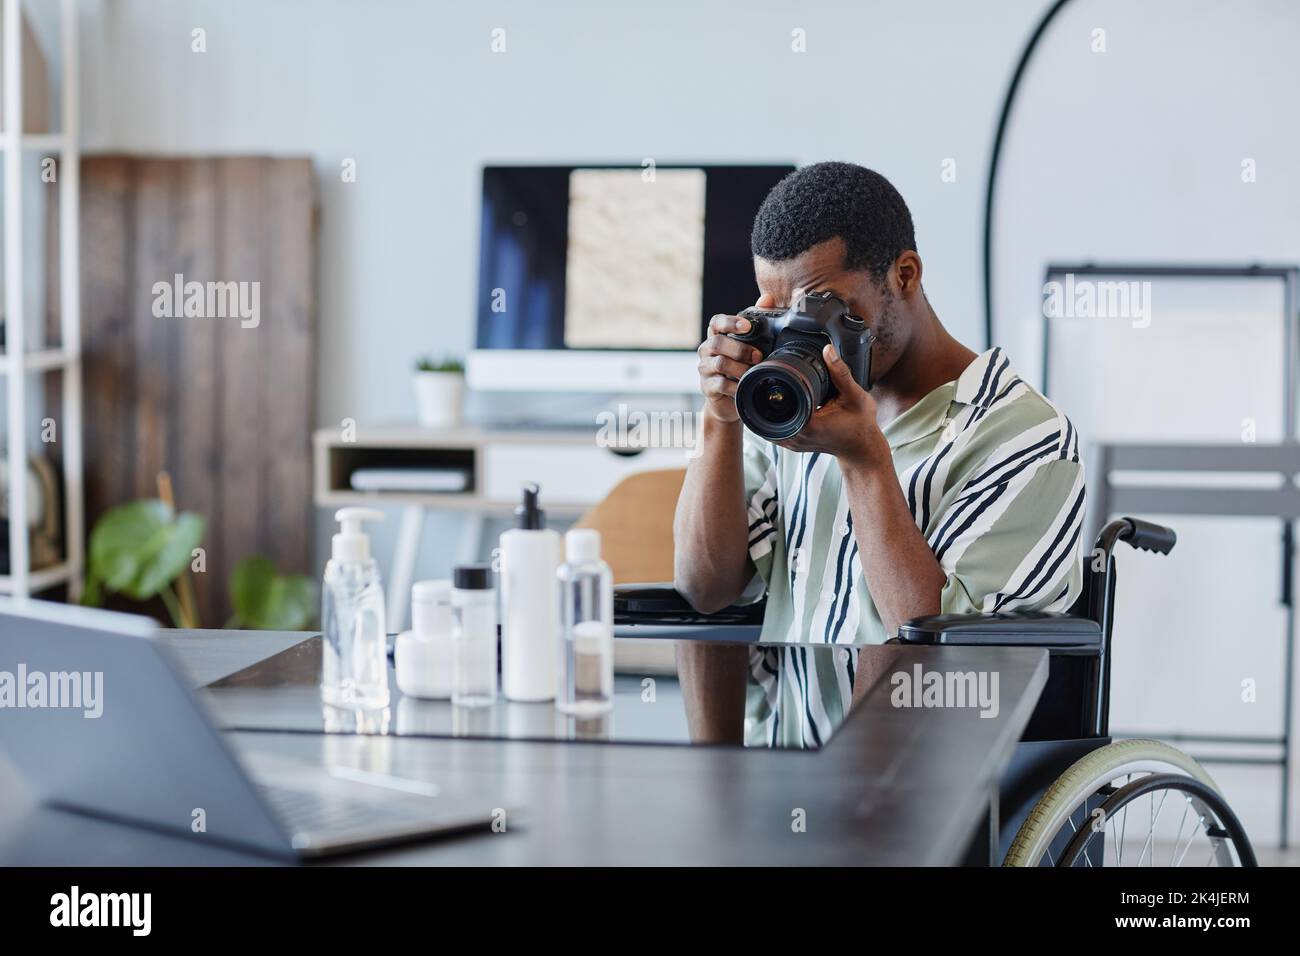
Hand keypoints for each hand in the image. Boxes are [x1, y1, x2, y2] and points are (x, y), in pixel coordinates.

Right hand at [696, 294, 773, 423]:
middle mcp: (707, 350)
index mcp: (717, 336)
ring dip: (740, 368)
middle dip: (740, 349)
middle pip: (717, 342)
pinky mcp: (706, 387)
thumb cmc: (740, 368)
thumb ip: (757, 321)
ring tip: (753, 373)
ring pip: (719, 363)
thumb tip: (767, 298)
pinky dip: (735, 386)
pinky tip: (744, 387)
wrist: (728, 401)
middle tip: (758, 356)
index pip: (716, 322)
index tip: (747, 326)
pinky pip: (720, 384)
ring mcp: (705, 369)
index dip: (730, 322)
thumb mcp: (749, 345)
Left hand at [772, 343, 889, 469]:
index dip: (775, 389)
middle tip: (773, 378)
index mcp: (810, 425)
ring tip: (774, 391)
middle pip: (768, 414)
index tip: (776, 375)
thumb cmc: (861, 423)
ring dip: (768, 408)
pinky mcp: (794, 445)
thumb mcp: (854, 395)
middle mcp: (798, 437)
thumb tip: (828, 351)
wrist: (862, 447)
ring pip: (768, 425)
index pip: (780, 405)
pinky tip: (778, 405)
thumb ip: (840, 372)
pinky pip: (775, 431)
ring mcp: (794, 444)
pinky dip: (774, 418)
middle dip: (769, 396)